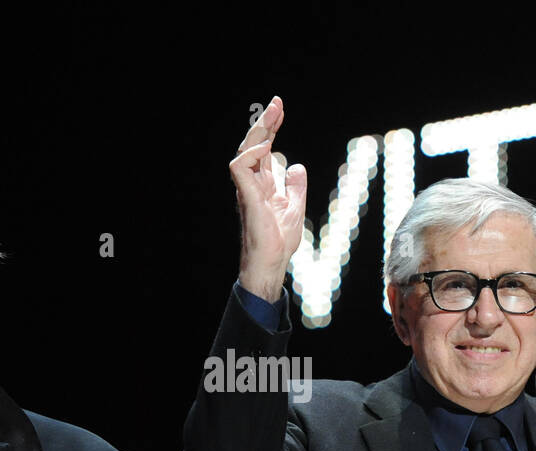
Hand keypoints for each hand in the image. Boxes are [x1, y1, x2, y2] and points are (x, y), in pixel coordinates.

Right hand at [230, 96, 307, 302]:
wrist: (272, 261)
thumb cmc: (279, 241)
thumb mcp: (295, 207)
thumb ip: (295, 187)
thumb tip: (296, 167)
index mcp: (263, 183)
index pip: (265, 149)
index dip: (272, 128)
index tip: (280, 109)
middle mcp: (252, 182)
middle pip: (255, 144)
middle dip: (265, 122)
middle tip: (277, 104)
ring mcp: (247, 188)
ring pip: (244, 151)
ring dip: (258, 131)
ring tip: (272, 117)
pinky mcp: (246, 196)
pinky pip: (239, 167)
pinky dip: (251, 154)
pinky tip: (267, 148)